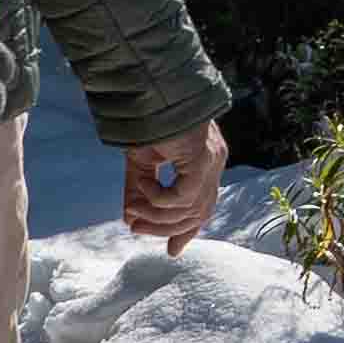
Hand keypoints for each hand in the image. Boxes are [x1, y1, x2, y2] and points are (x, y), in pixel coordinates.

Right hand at [120, 120, 226, 250]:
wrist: (151, 91)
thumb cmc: (147, 121)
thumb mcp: (141, 165)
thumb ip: (140, 193)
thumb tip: (130, 222)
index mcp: (205, 164)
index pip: (204, 205)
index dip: (189, 229)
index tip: (173, 251)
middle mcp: (214, 164)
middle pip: (199, 213)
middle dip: (167, 228)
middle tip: (136, 227)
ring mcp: (212, 161)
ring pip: (190, 209)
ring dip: (158, 216)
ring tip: (133, 209)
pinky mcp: (203, 158)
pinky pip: (184, 196)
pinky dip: (160, 199)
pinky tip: (145, 186)